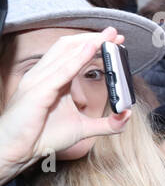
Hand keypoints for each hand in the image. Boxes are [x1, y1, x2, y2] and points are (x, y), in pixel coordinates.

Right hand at [0, 28, 130, 184]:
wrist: (16, 151)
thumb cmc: (42, 137)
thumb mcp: (82, 128)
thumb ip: (107, 123)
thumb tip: (126, 115)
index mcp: (53, 80)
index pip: (73, 53)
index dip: (94, 44)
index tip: (115, 40)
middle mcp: (44, 76)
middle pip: (69, 47)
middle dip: (94, 38)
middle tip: (116, 34)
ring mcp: (38, 81)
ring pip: (64, 53)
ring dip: (89, 43)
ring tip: (108, 37)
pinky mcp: (37, 92)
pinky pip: (60, 72)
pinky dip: (77, 59)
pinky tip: (92, 50)